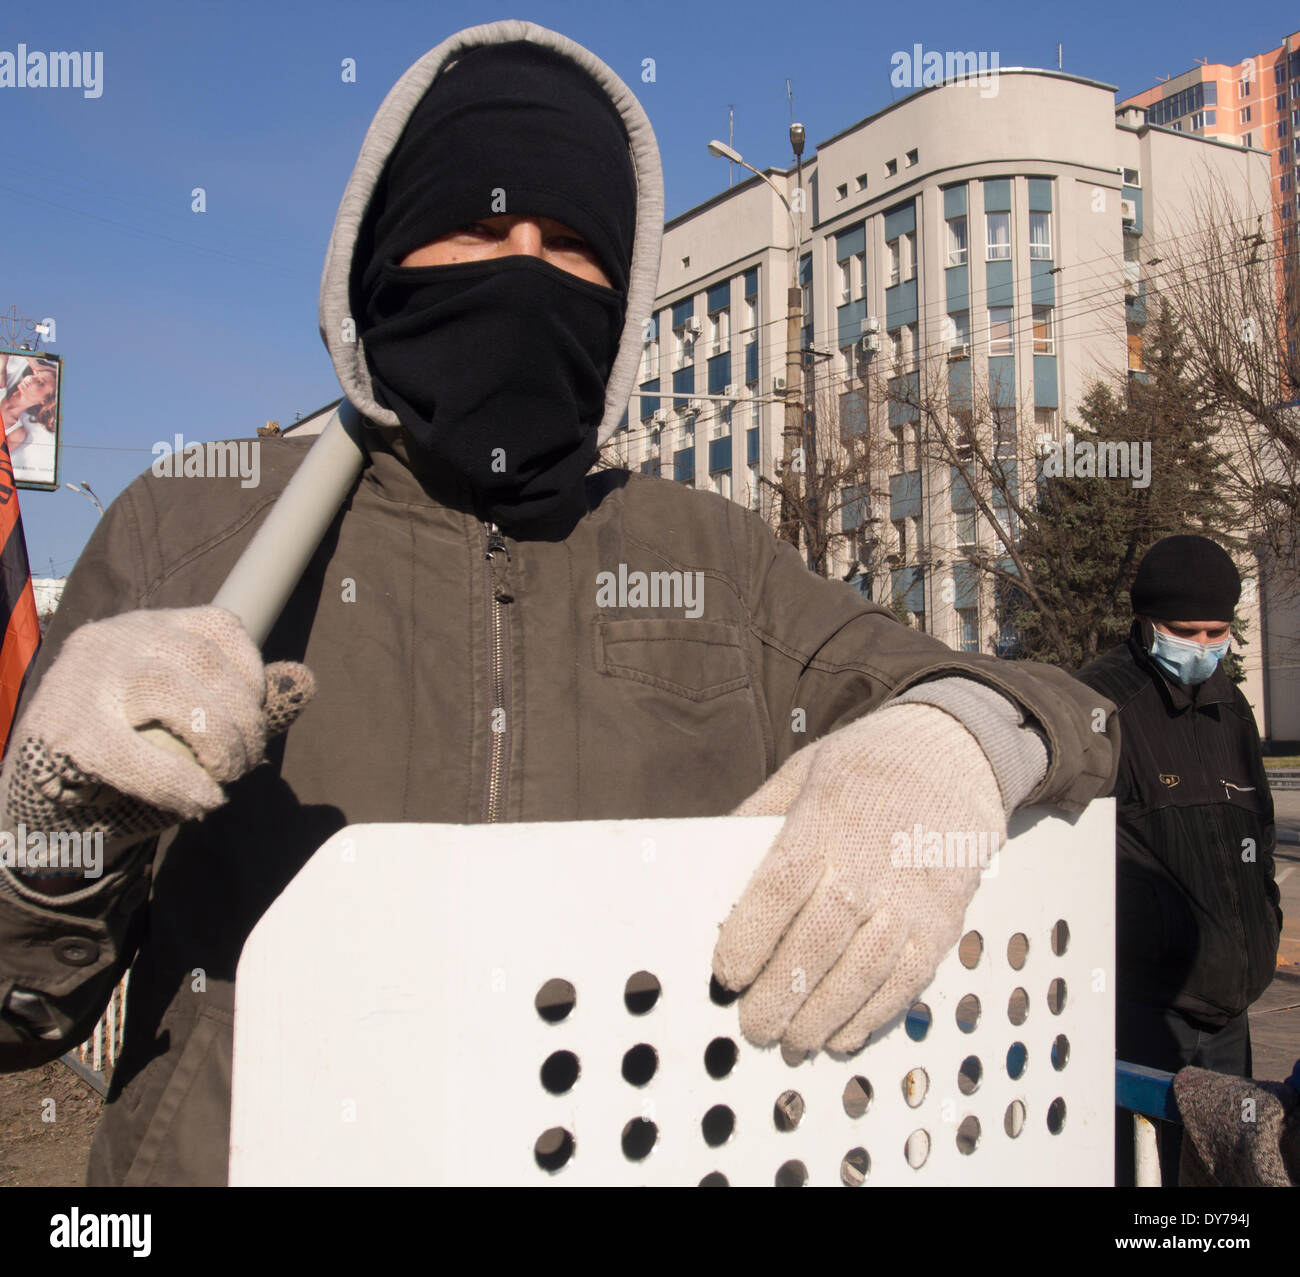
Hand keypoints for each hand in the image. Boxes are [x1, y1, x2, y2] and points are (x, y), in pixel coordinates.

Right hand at [1, 606, 313, 846]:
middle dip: (244, 718)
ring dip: (218, 742)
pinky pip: (138, 755)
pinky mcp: (65, 733)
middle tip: (246, 761)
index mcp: (146, 628)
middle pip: (202, 661)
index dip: (253, 673)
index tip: (256, 716)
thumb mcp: (195, 724)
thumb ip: (245, 705)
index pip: (218, 626)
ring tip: (226, 777)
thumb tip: (305, 680)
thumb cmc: (136, 760)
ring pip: (171, 693)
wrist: (51, 813)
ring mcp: (83, 682)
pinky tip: (201, 801)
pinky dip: (181, 783)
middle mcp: (111, 640)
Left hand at [713, 704, 1003, 1053]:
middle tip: (752, 1026)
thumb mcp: (805, 769)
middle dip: (778, 996)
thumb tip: (712, 860)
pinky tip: (842, 1035)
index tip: (725, 973)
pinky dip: (872, 1016)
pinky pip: (906, 981)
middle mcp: (870, 864)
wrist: (958, 753)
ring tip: (790, 1041)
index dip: (749, 939)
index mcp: (826, 822)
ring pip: (861, 973)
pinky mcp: (943, 921)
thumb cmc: (870, 762)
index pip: (778, 889)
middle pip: (817, 944)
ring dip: (822, 1017)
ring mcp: (911, 897)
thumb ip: (758, 815)